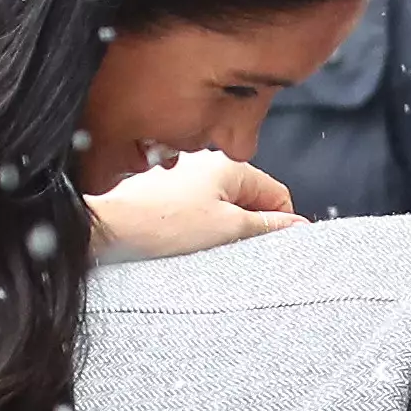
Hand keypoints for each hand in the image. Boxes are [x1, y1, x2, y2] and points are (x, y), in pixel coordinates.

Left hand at [87, 151, 297, 258]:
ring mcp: (188, 174)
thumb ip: (268, 225)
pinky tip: (189, 238)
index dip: (281, 222)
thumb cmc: (164, 224)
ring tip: (208, 244)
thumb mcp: (228, 228)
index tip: (274, 245)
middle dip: (252, 224)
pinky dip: (203, 223)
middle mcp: (209, 162)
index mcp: (230, 166)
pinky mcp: (168, 189)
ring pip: (226, 203)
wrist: (113, 227)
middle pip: (251, 197)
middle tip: (238, 247)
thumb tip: (297, 225)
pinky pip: (202, 206)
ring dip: (226, 226)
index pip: (277, 194)